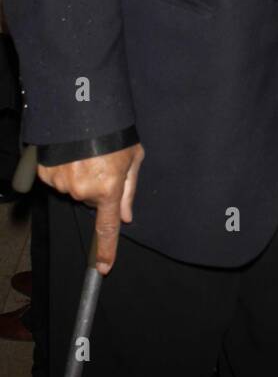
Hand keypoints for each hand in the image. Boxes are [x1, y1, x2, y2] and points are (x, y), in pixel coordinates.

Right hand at [38, 143, 144, 274]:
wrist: (85, 109)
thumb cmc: (114, 132)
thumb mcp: (132, 157)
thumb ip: (128, 189)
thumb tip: (125, 217)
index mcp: (108, 188)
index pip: (107, 227)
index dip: (107, 249)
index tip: (104, 267)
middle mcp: (84, 190)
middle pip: (89, 199)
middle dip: (96, 186)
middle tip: (101, 162)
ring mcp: (63, 182)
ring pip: (73, 189)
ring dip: (79, 176)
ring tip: (86, 154)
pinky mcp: (47, 172)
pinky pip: (56, 179)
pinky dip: (63, 169)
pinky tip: (71, 153)